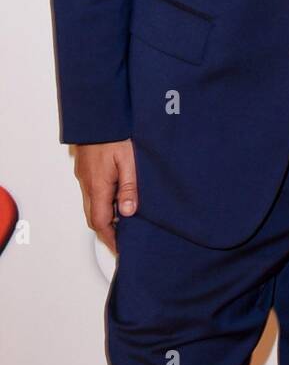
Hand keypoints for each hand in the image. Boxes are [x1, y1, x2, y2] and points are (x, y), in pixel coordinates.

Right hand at [74, 139, 137, 254]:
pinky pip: (92, 193)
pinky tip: (115, 198)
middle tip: (122, 240)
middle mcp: (87, 184)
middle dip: (107, 232)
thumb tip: (128, 212)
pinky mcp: (86, 169)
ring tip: (123, 221)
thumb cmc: (113, 133)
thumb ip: (128, 187)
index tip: (121, 249)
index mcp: (98, 186)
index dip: (111, 239)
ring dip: (105, 216)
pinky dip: (102, 202)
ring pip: (92, 205)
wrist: (97, 115)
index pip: (101, 223)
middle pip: (94, 217)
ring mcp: (84, 177)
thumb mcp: (128, 160)